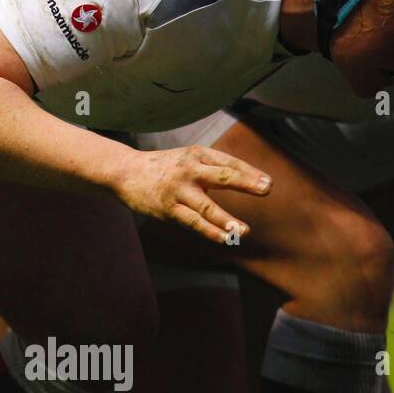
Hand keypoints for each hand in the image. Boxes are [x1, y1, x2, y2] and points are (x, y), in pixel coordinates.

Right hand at [112, 146, 270, 244]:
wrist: (126, 172)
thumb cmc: (164, 167)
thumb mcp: (188, 158)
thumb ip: (213, 167)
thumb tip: (249, 181)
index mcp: (197, 154)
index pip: (229, 163)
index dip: (250, 173)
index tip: (268, 183)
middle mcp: (189, 170)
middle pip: (222, 177)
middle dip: (245, 182)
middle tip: (265, 189)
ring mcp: (178, 190)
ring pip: (206, 207)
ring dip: (226, 220)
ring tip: (244, 230)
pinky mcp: (168, 208)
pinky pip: (192, 222)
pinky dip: (209, 231)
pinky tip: (224, 238)